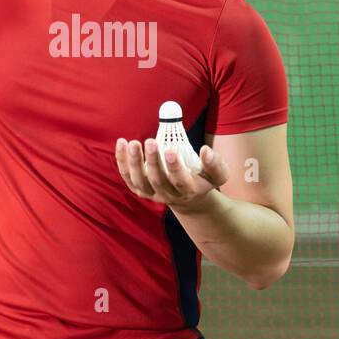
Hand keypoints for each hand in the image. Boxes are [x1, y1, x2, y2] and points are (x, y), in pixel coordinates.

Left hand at [114, 138, 228, 209]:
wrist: (188, 197)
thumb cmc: (203, 179)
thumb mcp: (216, 175)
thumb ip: (215, 164)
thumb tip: (206, 150)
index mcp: (188, 191)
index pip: (180, 181)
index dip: (174, 167)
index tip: (171, 149)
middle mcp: (168, 195)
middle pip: (157, 181)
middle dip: (153, 161)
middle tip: (150, 141)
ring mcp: (151, 193)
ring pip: (140, 181)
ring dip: (134, 162)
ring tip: (133, 143)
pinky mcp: (139, 189)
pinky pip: (128, 176)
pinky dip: (122, 161)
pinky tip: (122, 142)